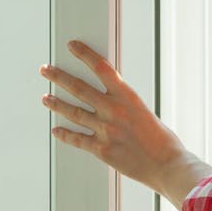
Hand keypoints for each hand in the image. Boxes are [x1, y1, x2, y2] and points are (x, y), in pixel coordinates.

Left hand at [40, 41, 211, 209]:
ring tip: (45, 97)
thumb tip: (107, 100)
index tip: (72, 46)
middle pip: (79, 88)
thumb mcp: (143, 111)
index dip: (84, 54)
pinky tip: (56, 130)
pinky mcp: (101, 150)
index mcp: (127, 95)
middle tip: (45, 69)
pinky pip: (77, 139)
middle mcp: (113, 109)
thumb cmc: (161, 139)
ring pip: (74, 112)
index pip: (101, 67)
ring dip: (57, 104)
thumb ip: (123, 104)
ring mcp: (105, 130)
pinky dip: (65, 134)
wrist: (166, 164)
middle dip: (59, 77)